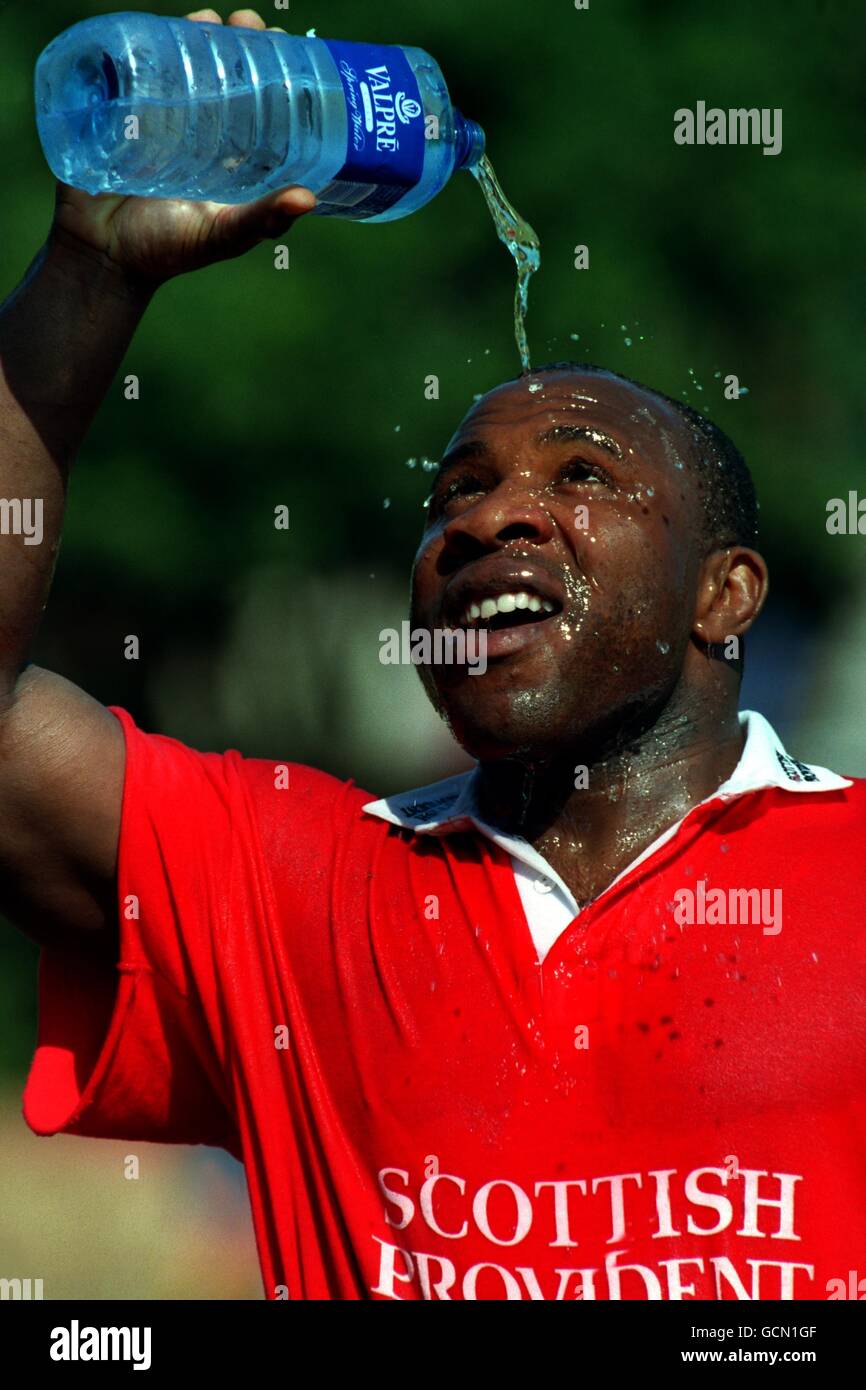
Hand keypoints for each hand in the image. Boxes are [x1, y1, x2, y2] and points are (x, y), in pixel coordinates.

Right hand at [49, 9, 315, 285]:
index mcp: (233, 151)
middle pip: (225, 68)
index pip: (261, 98)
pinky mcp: (121, 109)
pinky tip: (158, 32)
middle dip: (239, 38)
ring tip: (207, 20)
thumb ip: (263, 219)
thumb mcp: (223, 234)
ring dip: (196, 31)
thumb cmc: (169, 249)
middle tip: (245, 23)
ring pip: (183, 60)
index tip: (286, 42)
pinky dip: (145, 44)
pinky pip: (133, 67)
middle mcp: (201, 127)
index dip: (275, 68)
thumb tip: (310, 197)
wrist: (102, 255)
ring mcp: (160, 114)